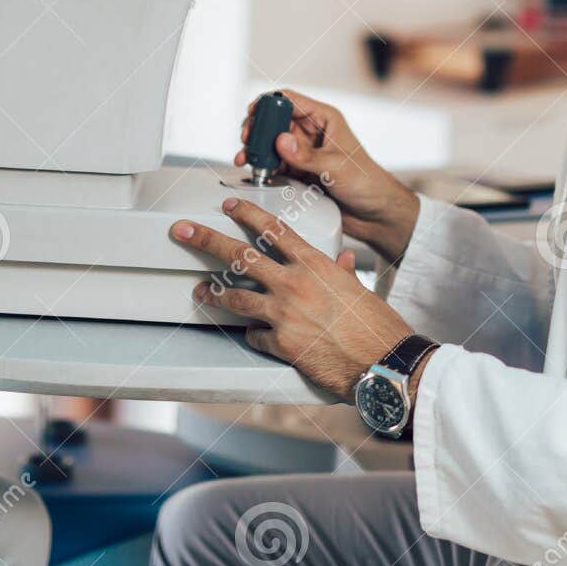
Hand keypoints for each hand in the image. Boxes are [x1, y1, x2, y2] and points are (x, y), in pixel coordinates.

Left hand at [170, 198, 415, 400]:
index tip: (229, 204)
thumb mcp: (359, 287)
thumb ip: (342, 270)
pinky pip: (254, 336)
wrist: (383, 360)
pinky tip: (252, 336)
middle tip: (183, 231)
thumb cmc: (376, 325)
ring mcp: (284, 313)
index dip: (247, 213)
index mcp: (314, 264)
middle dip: (206, 240)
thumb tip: (342, 258)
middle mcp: (294, 283)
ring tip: (200, 290)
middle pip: (239, 255)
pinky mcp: (281, 343)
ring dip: (213, 293)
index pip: (273, 229)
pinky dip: (252, 335)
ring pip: (235, 297)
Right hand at [235, 89, 420, 260]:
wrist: (375, 214)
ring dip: (257, 149)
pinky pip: (275, 163)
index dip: (269, 103)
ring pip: (271, 143)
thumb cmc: (367, 184)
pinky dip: (262, 166)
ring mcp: (304, 152)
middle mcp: (312, 132)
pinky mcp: (299, 171)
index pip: (291, 100)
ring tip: (246, 158)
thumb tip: (280, 141)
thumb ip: (306, 156)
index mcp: (325, 119)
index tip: (253, 114)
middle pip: (275, 120)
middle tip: (247, 140)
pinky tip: (255, 171)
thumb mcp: (335, 168)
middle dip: (258, 128)